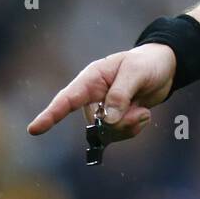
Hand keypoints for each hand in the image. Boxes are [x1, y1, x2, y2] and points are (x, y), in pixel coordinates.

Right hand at [26, 43, 176, 140]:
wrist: (165, 67)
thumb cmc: (147, 63)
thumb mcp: (136, 73)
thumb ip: (120, 95)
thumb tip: (106, 120)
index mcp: (91, 79)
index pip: (67, 99)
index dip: (50, 115)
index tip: (34, 129)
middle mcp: (92, 97)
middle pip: (95, 124)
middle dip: (119, 124)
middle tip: (140, 111)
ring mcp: (103, 110)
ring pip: (107, 133)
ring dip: (129, 126)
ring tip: (143, 110)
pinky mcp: (114, 120)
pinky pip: (118, 135)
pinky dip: (134, 129)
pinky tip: (143, 114)